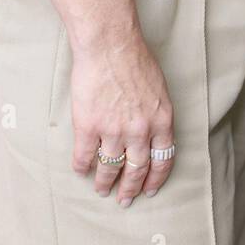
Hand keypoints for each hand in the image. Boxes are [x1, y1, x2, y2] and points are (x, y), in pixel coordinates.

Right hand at [71, 34, 175, 204]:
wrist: (109, 44)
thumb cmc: (135, 58)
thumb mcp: (158, 88)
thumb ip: (156, 113)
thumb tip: (151, 133)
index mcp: (161, 120)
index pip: (163, 160)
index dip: (155, 179)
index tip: (149, 190)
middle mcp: (140, 130)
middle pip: (137, 169)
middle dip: (131, 188)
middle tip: (125, 200)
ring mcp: (114, 130)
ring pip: (110, 167)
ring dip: (105, 182)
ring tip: (101, 189)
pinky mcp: (89, 126)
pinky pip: (85, 156)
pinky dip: (82, 166)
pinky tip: (81, 169)